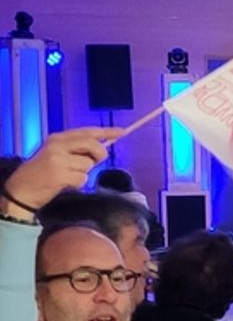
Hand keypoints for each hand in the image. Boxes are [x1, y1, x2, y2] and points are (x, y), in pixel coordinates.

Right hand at [3, 127, 120, 213]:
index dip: (106, 131)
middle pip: (92, 144)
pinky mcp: (59, 174)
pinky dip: (78, 183)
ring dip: (83, 173)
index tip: (122, 131)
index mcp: (57, 138)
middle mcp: (57, 145)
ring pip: (88, 164)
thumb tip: (102, 149)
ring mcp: (57, 159)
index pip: (87, 131)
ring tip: (68, 175)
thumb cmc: (43, 173)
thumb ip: (77, 150)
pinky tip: (65, 183)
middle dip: (98, 155)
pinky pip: (82, 178)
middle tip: (93, 163)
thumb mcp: (57, 155)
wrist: (22, 189)